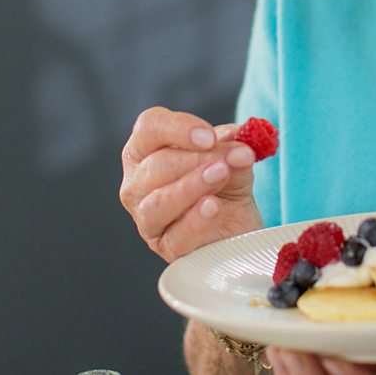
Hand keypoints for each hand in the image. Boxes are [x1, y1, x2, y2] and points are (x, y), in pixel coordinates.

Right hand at [119, 106, 263, 262]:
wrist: (238, 227)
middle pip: (156, 164)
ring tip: (222, 175)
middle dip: (196, 159)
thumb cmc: (225, 185)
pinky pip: (176, 235)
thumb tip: (236, 136)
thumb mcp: (232, 158)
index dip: (178, 128)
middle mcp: (137, 182)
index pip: (149, 127)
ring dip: (192, 186)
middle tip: (229, 158)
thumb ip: (232, 146)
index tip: (210, 136)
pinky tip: (214, 207)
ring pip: (159, 201)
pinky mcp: (165, 247)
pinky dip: (196, 220)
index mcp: (147, 149)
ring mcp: (146, 217)